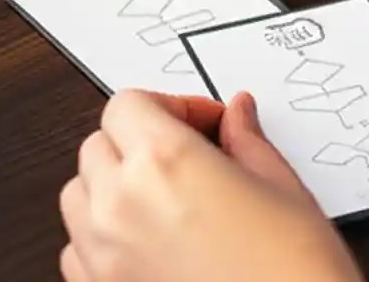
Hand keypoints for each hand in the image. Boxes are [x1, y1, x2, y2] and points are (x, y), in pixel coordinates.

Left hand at [59, 90, 362, 281]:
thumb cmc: (293, 274)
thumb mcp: (282, 190)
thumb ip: (247, 142)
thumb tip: (237, 116)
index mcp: (165, 162)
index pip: (128, 104)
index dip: (169, 105)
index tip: (203, 123)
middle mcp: (121, 204)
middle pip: (98, 143)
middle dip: (140, 140)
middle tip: (192, 153)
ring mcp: (103, 254)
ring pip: (77, 194)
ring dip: (113, 184)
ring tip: (166, 197)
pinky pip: (75, 249)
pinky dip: (102, 236)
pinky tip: (148, 240)